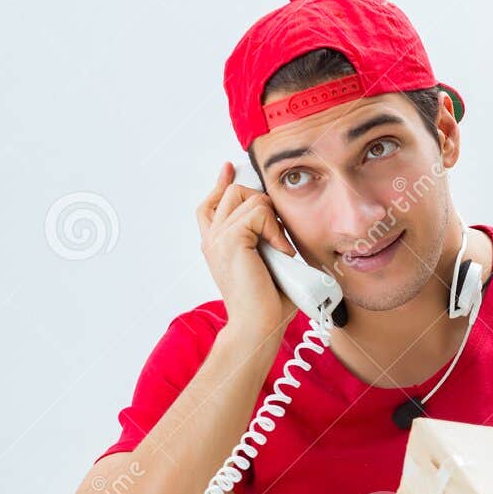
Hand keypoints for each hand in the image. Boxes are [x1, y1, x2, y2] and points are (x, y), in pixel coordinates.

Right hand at [196, 161, 294, 336]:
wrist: (259, 326)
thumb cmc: (269, 302)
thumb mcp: (267, 262)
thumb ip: (264, 238)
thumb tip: (281, 220)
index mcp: (216, 244)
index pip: (211, 203)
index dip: (221, 183)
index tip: (229, 168)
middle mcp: (212, 239)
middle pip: (233, 192)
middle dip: (262, 202)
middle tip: (278, 234)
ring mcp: (217, 238)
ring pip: (247, 197)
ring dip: (273, 220)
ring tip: (280, 249)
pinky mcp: (230, 240)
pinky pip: (257, 212)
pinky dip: (275, 229)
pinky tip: (280, 252)